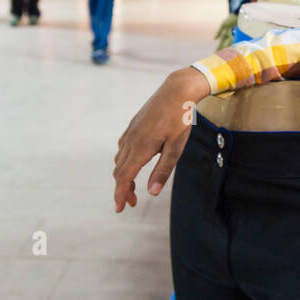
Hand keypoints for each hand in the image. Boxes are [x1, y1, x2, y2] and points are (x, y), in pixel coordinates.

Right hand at [113, 66, 209, 211]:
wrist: (176, 90)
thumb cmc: (180, 119)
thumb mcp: (176, 147)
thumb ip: (163, 170)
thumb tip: (152, 193)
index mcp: (141, 148)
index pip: (124, 177)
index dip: (120, 195)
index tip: (120, 209)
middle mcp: (131, 141)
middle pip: (119, 171)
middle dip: (123, 189)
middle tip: (132, 203)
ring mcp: (130, 132)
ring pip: (119, 159)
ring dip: (123, 176)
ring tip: (134, 187)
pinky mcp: (133, 126)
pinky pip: (122, 148)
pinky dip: (124, 161)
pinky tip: (134, 163)